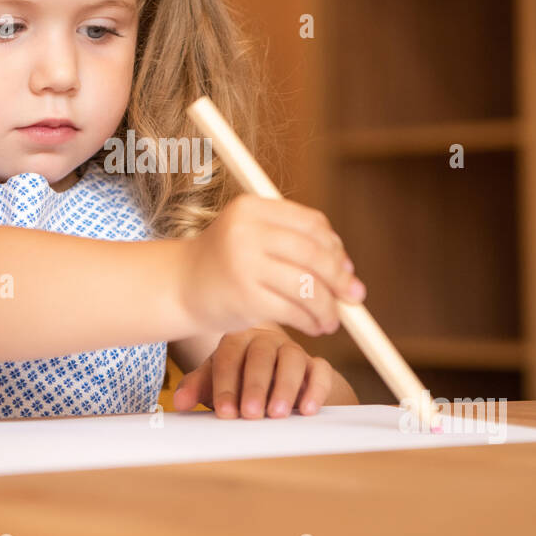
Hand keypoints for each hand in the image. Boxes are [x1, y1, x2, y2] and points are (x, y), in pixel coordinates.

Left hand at [171, 327, 356, 417]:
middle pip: (260, 356)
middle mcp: (265, 341)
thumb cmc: (238, 382)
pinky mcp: (316, 366)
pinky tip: (307, 409)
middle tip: (251, 414)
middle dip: (255, 387)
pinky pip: (320, 371)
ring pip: (292, 360)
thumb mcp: (215, 384)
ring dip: (285, 387)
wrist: (274, 385)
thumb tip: (180, 402)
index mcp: (236, 341)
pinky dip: (316, 389)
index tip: (225, 412)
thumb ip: (197, 389)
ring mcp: (292, 351)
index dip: (226, 385)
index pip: (228, 357)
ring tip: (277, 414)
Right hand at [178, 195, 365, 337]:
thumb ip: (294, 243)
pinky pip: (293, 310)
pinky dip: (311, 321)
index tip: (346, 268)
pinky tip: (314, 327)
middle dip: (340, 279)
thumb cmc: (226, 264)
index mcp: (251, 208)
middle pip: (314, 253)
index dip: (335, 247)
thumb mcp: (252, 238)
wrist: (180, 287)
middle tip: (354, 297)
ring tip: (332, 320)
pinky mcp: (245, 298)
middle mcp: (246, 231)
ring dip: (328, 307)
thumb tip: (349, 271)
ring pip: (307, 285)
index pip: (311, 223)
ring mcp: (244, 264)